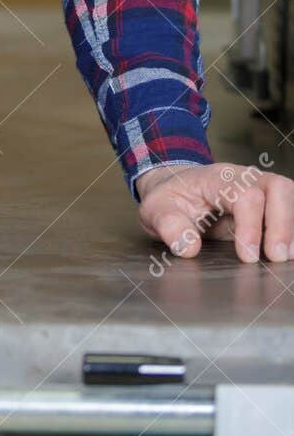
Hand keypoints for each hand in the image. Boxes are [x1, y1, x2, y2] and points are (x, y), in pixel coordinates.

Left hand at [137, 161, 293, 263]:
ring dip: (291, 226)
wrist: (176, 187)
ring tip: (286, 257)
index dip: (250, 226)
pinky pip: (288, 209)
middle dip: (282, 224)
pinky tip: (288, 250)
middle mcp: (244, 178)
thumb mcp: (155, 210)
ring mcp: (260, 188)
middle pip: (277, 188)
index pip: (244, 195)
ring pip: (289, 195)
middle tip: (276, 257)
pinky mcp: (268, 203)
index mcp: (216, 178)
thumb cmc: (171, 198)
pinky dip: (290, 228)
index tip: (247, 256)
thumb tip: (188, 247)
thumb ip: (168, 226)